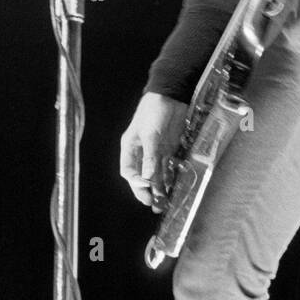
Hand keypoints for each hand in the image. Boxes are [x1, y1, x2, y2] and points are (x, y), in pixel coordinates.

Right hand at [119, 92, 187, 208]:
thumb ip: (150, 156)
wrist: (171, 95)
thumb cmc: (154, 110)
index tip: (146, 187)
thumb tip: (147, 179)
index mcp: (130, 147)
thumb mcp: (150, 134)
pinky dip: (168, 178)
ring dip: (158, 188)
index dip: (136, 182)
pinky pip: (166, 168)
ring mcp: (155, 151)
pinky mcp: (168, 149)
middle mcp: (141, 152)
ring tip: (163, 204)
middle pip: (141, 177)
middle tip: (153, 204)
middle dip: (146, 191)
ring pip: (154, 175)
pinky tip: (171, 188)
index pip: (128, 171)